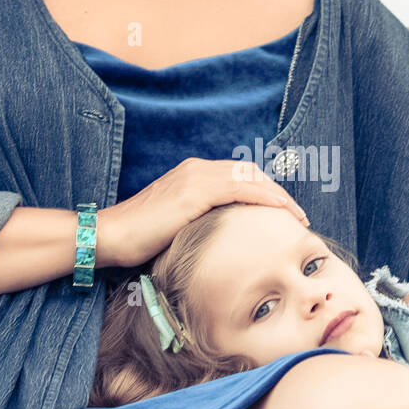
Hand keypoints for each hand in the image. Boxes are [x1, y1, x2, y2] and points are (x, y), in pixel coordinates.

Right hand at [95, 157, 308, 268]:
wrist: (110, 235)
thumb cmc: (139, 239)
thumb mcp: (177, 225)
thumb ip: (200, 221)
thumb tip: (225, 237)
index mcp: (193, 174)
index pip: (240, 175)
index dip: (266, 190)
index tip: (284, 210)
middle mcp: (196, 169)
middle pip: (250, 173)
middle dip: (278, 191)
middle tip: (298, 214)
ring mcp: (195, 178)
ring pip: (249, 178)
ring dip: (278, 195)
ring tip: (297, 215)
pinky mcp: (193, 192)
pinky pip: (239, 189)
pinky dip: (264, 197)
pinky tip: (280, 210)